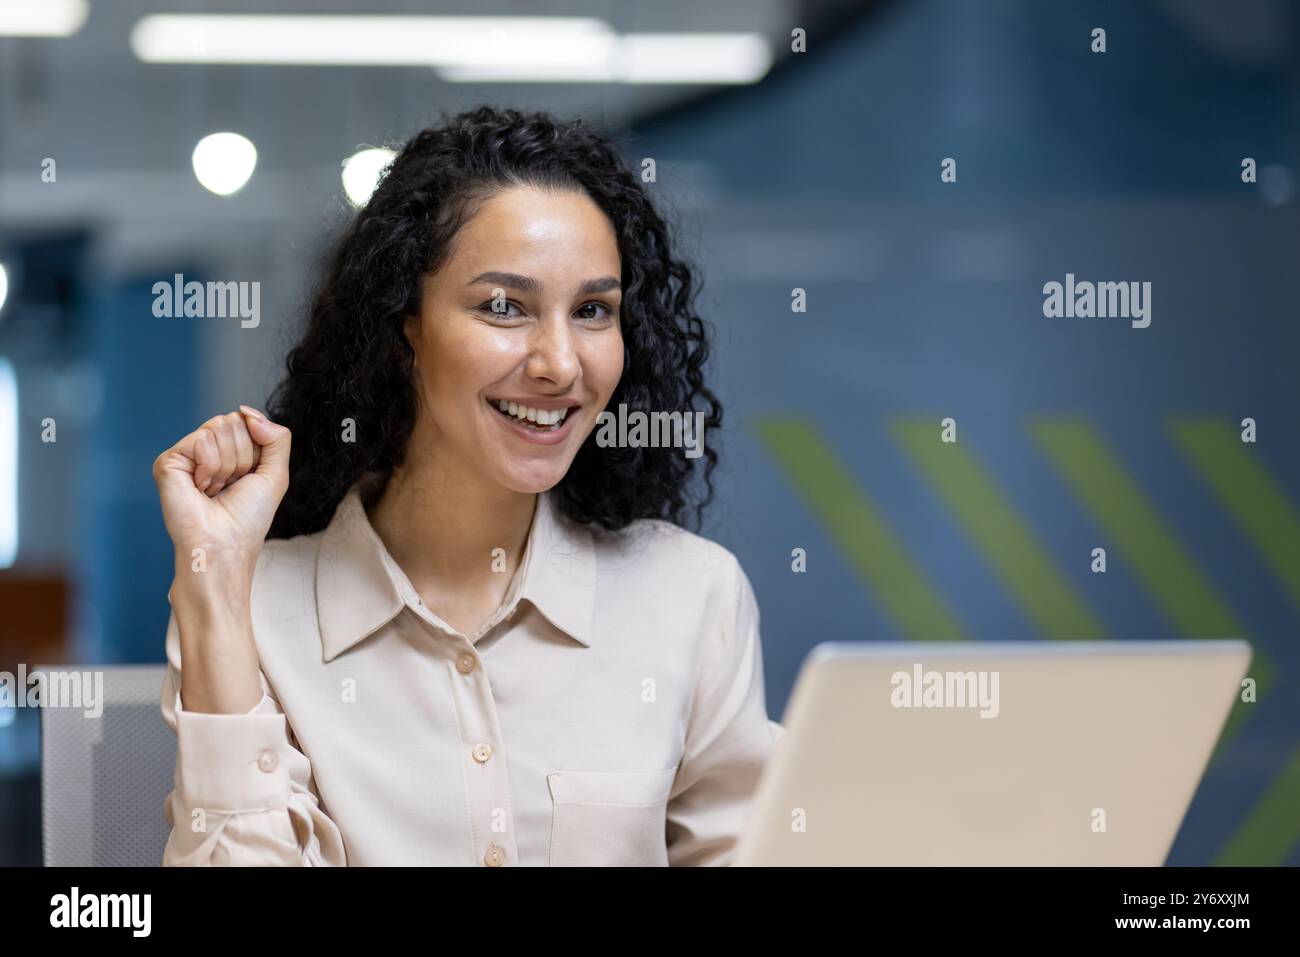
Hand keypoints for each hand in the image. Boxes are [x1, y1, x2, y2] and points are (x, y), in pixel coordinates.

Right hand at [153, 406, 290, 579]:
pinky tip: (201, 488)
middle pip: (233, 422)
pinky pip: (201, 440)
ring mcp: (186, 455)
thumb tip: (245, 410)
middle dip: (243, 457)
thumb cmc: (248, 518)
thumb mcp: (276, 474)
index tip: (247, 479)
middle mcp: (205, 450)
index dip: (256, 451)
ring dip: (228, 465)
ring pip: (219, 427)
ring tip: (215, 490)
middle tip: (229, 486)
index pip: (247, 422)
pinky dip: (211, 467)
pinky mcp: (168, 462)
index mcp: (229, 452)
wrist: (225, 546)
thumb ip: (277, 438)